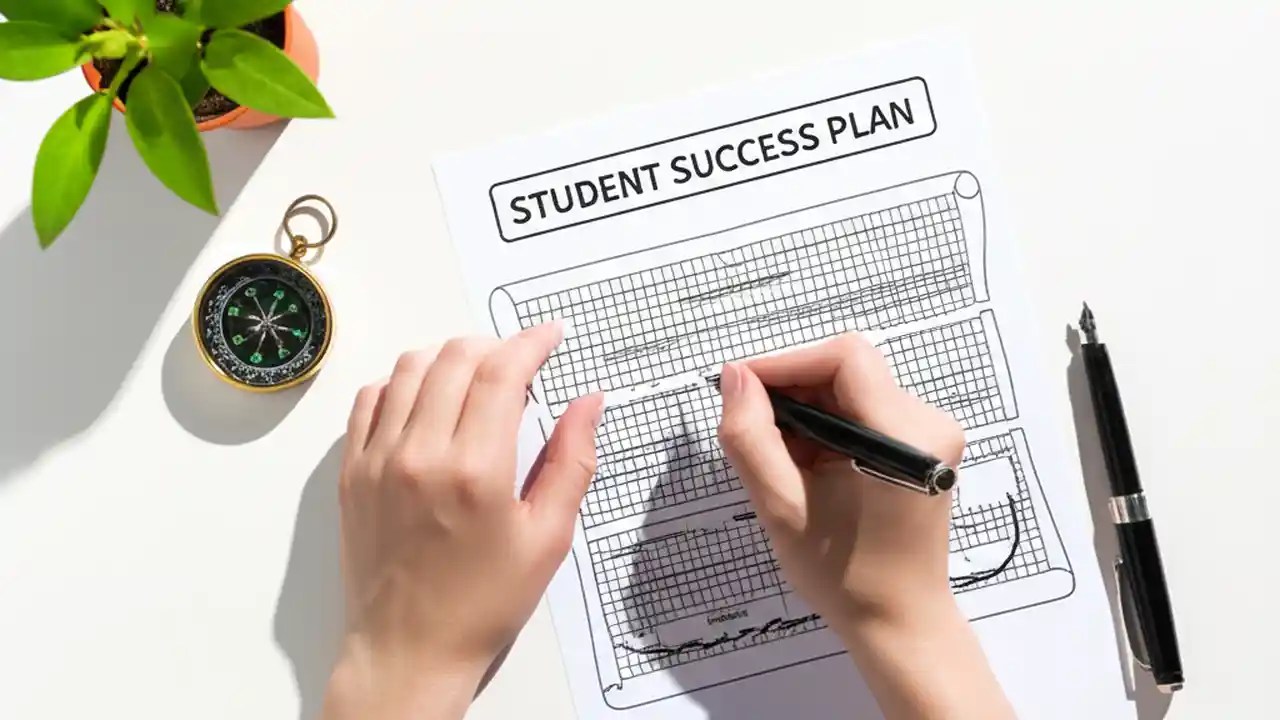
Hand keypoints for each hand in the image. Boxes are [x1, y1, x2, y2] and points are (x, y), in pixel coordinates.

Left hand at [322, 322, 602, 719]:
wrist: (408, 650)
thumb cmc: (485, 602)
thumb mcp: (548, 538)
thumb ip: (572, 462)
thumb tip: (589, 401)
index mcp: (476, 471)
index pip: (502, 373)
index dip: (531, 343)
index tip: (550, 336)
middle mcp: (420, 455)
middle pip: (455, 358)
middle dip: (495, 345)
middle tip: (520, 362)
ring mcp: (377, 460)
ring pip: (408, 368)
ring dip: (448, 357)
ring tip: (476, 376)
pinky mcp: (351, 472)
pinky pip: (369, 399)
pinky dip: (401, 383)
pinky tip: (426, 400)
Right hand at [717, 334, 1014, 718]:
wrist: (897, 623)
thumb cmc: (843, 575)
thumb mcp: (781, 507)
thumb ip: (751, 437)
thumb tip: (735, 377)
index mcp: (905, 434)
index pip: (845, 357)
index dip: (787, 362)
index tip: (741, 387)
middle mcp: (928, 424)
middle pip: (847, 371)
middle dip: (792, 391)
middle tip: (751, 429)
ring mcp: (928, 435)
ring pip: (851, 390)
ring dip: (806, 412)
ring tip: (777, 457)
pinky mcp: (919, 448)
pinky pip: (863, 413)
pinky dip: (825, 428)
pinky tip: (804, 465)